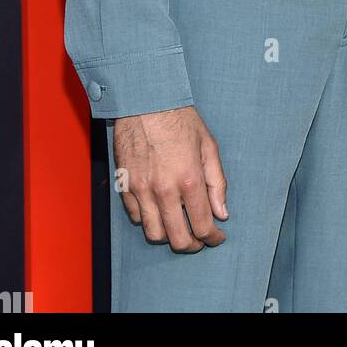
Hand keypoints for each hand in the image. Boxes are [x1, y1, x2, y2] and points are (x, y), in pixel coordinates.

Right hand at [113, 105, 228, 250]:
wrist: (145, 101)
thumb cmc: (179, 119)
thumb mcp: (208, 146)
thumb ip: (216, 183)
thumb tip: (221, 212)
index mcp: (189, 179)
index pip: (202, 226)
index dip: (213, 238)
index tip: (217, 237)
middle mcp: (164, 190)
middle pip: (177, 239)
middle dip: (192, 245)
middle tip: (200, 239)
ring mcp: (141, 190)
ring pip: (154, 234)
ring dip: (169, 236)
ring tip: (179, 227)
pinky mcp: (124, 186)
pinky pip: (136, 217)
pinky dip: (149, 220)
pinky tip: (159, 210)